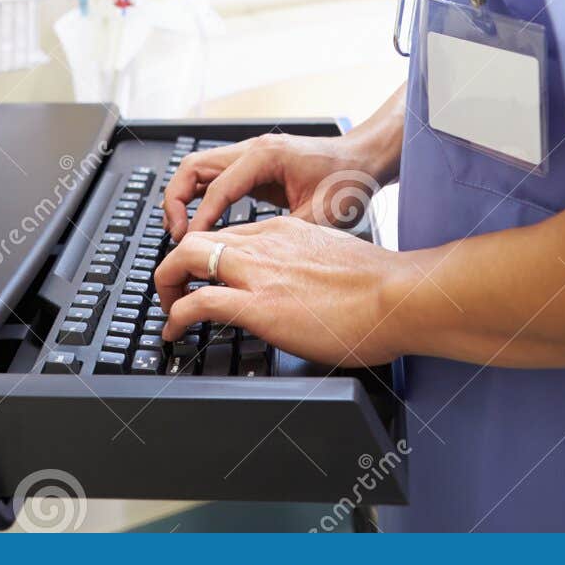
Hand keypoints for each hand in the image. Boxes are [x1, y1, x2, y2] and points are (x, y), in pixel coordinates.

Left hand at [154, 215, 408, 366]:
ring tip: (167, 312)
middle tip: (173, 291)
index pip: (231, 235)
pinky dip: (175, 316)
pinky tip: (173, 333)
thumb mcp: (335, 260)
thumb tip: (309, 290)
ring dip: (167, 284)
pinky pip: (198, 301)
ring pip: (187, 256)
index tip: (206, 278)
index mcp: (286, 231)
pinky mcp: (259, 304)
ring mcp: (259, 272)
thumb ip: (311, 267)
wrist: (398, 295)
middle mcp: (265, 244)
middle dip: (175, 264)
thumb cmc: (382, 286)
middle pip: (198, 237)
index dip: (210, 258)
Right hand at [162, 131, 381, 241]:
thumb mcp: (319, 216)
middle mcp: (253, 150)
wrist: (366, 159)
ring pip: (200, 169)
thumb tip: (248, 260)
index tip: (189, 247)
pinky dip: (202, 198)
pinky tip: (205, 224)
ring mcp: (251, 155)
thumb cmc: (349, 181)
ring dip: (185, 198)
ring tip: (183, 232)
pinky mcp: (255, 166)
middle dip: (177, 201)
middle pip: (193, 167)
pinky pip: (216, 177)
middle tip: (176, 236)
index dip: (199, 220)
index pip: (216, 188)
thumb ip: (281, 236)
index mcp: (265, 157)